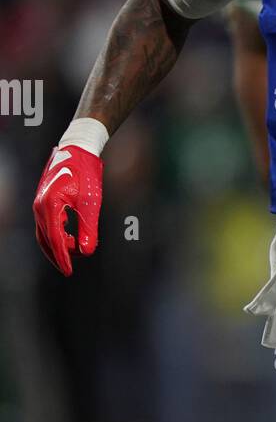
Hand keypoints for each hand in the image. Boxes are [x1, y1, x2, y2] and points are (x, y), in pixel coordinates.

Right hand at [33, 145, 102, 275]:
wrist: (78, 150)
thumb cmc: (86, 174)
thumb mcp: (91, 203)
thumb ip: (88, 229)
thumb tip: (86, 252)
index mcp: (50, 206)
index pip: (56, 240)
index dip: (63, 258)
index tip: (69, 272)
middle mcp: (39, 206)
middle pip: (46, 239)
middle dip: (58, 255)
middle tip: (69, 269)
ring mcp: (39, 203)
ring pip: (44, 233)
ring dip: (56, 245)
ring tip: (72, 254)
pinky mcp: (43, 200)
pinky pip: (46, 224)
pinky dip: (55, 234)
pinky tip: (69, 238)